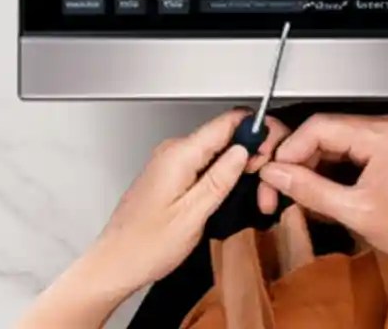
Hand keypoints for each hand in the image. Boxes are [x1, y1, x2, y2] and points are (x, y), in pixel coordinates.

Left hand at [85, 109, 288, 294]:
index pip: (227, 122)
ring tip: (250, 187)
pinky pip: (203, 162)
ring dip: (237, 163)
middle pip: (223, 134)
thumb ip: (221, 179)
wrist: (114, 264)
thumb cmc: (145, 247)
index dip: (255, 130)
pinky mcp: (170, 174)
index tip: (272, 146)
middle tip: (264, 177)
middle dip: (249, 149)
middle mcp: (172, 151)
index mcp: (179, 155)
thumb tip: (243, 151)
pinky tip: (227, 191)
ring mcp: (170, 162)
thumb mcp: (193, 216)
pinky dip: (221, 172)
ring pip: (215, 149)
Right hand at [257, 114, 387, 270]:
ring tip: (304, 198)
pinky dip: (335, 171)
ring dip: (316, 168)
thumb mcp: (357, 212)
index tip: (273, 176)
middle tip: (281, 192)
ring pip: (337, 142)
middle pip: (325, 132)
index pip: (317, 127)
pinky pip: (353, 151)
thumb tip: (278, 174)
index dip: (289, 152)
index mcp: (381, 135)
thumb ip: (310, 190)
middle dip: (299, 162)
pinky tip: (327, 194)